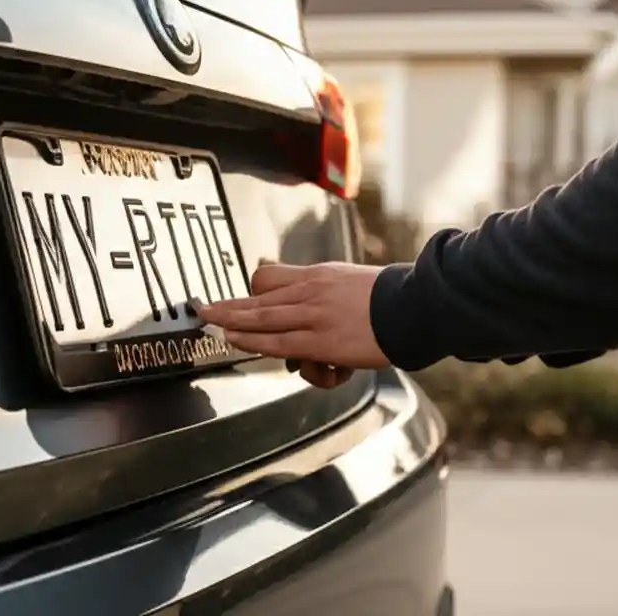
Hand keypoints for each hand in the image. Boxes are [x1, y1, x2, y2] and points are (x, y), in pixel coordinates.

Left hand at [197, 262, 389, 387]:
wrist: (412, 307)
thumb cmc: (388, 299)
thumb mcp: (351, 284)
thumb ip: (328, 295)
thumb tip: (316, 314)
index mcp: (318, 276)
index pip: (272, 277)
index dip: (252, 290)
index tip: (239, 297)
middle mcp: (310, 291)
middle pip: (258, 297)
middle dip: (228, 306)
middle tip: (205, 309)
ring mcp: (313, 316)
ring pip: (261, 319)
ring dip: (231, 322)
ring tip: (211, 325)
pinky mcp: (320, 341)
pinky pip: (277, 342)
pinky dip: (252, 341)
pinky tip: (236, 341)